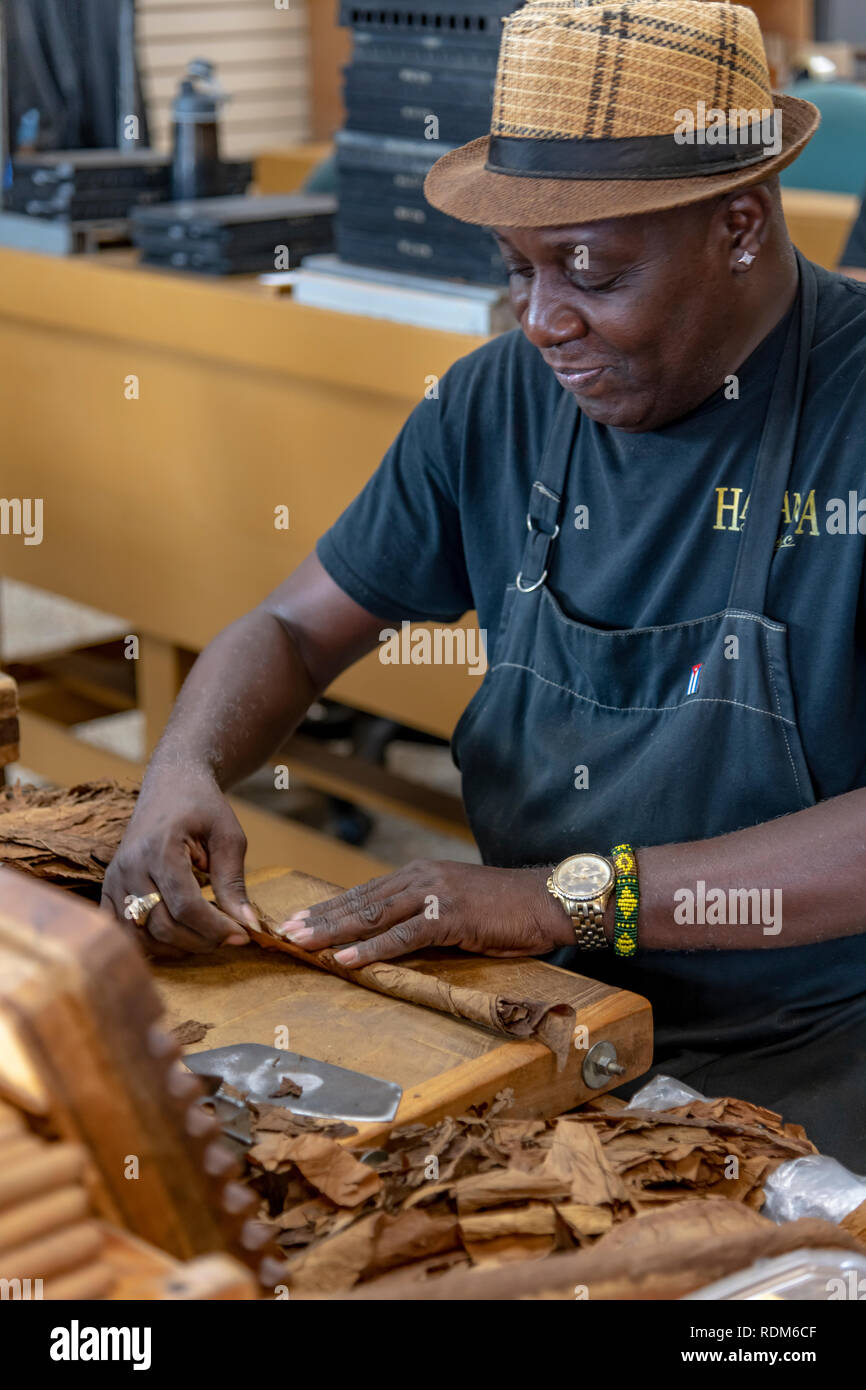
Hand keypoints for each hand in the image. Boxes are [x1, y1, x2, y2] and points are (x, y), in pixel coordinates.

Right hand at [101, 769, 256, 956]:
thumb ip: (233, 882)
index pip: (186, 906)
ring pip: (140, 936)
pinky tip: (176, 938)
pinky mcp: (108, 888)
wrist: (171, 783)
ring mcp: (114, 879)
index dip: (216, 928)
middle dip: (201, 940)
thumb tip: (247, 925)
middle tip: (228, 937)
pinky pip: (122, 930)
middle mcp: (130, 866)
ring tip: (204, 936)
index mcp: (160, 849)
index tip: (243, 936)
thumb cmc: (203, 806)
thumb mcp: (228, 837)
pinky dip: (148, 943)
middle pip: (162, 926)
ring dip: (176, 947)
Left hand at [275, 860, 574, 965]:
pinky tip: (347, 959)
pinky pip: (402, 936)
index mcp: (421, 874)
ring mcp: (435, 894)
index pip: (366, 891)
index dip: (332, 907)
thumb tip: (396, 936)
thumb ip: (427, 915)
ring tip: (303, 944)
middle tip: (286, 932)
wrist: (550, 899)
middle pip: (360, 899)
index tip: (302, 920)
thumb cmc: (510, 910)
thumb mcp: (459, 906)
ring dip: (334, 931)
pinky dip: (372, 949)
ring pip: (373, 914)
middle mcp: (421, 877)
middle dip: (321, 918)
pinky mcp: (450, 915)